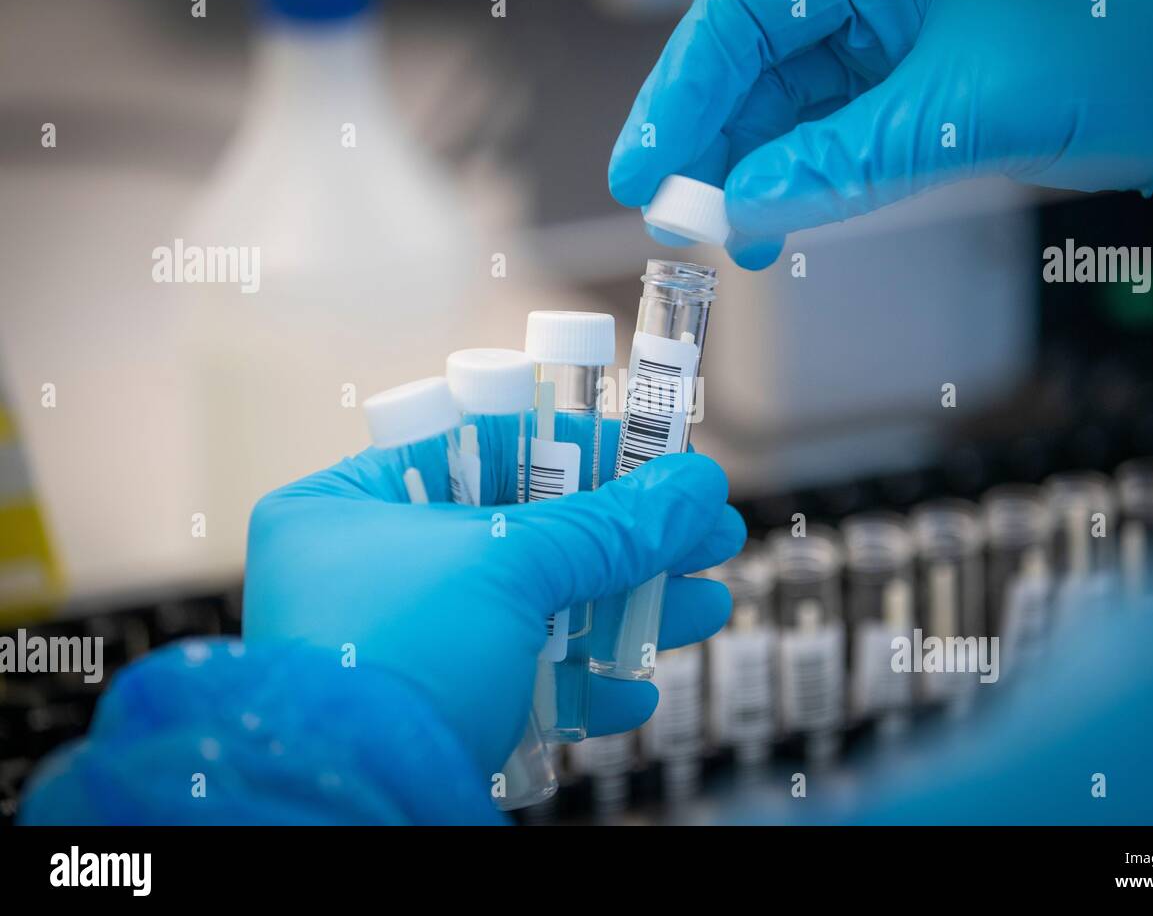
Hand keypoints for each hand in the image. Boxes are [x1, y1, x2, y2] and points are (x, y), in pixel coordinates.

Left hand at [242, 419, 745, 774]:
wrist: (351, 801)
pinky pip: (522, 685)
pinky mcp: (435, 713)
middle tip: (701, 533)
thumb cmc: (396, 656)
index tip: (648, 455)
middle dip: (625, 541)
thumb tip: (696, 484)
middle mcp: (372, 570)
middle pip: (526, 534)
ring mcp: (405, 646)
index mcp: (353, 504)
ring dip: (627, 612)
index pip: (479, 448)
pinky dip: (584, 687)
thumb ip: (610, 526)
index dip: (575, 447)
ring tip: (705, 605)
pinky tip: (640, 689)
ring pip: (537, 614)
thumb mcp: (510, 567)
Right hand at [610, 0, 1152, 269]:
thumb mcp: (970, 104)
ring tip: (737, 234)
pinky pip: (842, 125)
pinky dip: (811, 174)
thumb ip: (845, 160)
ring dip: (758, 169)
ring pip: (793, 99)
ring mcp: (903, 26)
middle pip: (755, 60)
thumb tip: (747, 205)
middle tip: (682, 218)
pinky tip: (789, 216)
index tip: (644, 175)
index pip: (740, 17)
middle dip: (714, 143)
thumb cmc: (1141, 31)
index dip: (679, 100)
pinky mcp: (926, 76)